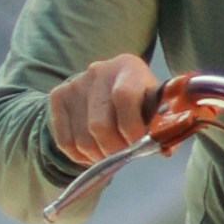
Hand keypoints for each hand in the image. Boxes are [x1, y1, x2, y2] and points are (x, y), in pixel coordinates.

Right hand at [46, 52, 172, 179]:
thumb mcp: (157, 106)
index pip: (124, 97)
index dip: (131, 128)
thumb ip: (164, 127)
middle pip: (98, 125)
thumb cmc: (140, 100)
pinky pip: (65, 141)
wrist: (109, 85)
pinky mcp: (58, 97)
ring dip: (98, 156)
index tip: (138, 145)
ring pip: (82, 139)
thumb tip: (164, 149)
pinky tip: (93, 153)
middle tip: (123, 155)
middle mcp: (98, 71)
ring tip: (109, 155)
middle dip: (114, 149)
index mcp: (128, 67)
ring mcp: (75, 84)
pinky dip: (80, 156)